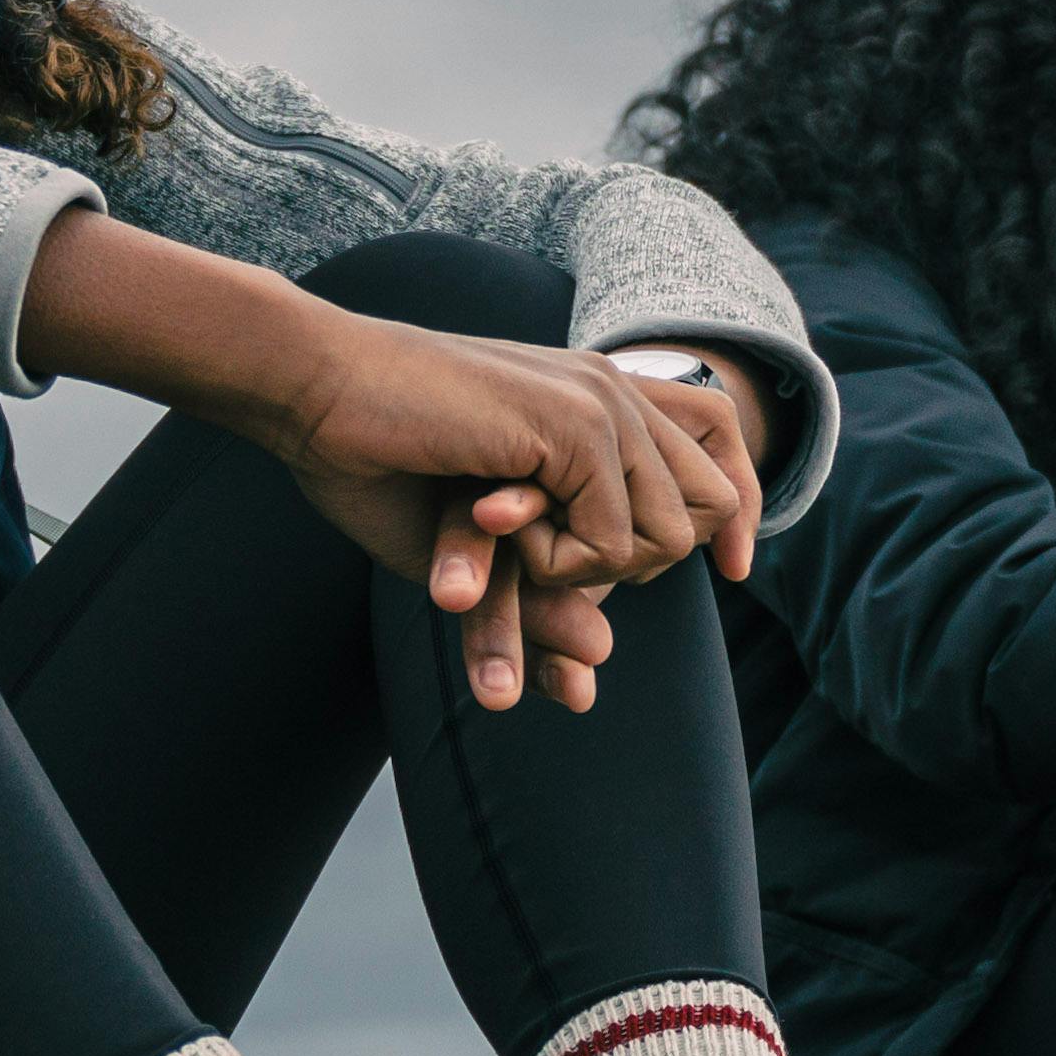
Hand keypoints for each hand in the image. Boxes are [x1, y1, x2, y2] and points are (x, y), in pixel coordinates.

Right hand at [12, 213, 775, 715]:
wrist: (317, 393)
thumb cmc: (379, 462)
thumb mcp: (479, 548)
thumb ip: (544, 590)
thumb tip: (600, 662)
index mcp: (600, 399)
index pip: (723, 449)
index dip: (738, 512)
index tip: (733, 565)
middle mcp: (613, 393)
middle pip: (714, 504)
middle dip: (640, 565)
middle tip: (535, 560)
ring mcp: (600, 405)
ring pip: (664, 538)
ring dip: (580, 570)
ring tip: (497, 535)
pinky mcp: (575, 426)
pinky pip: (608, 543)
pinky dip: (548, 562)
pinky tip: (486, 519)